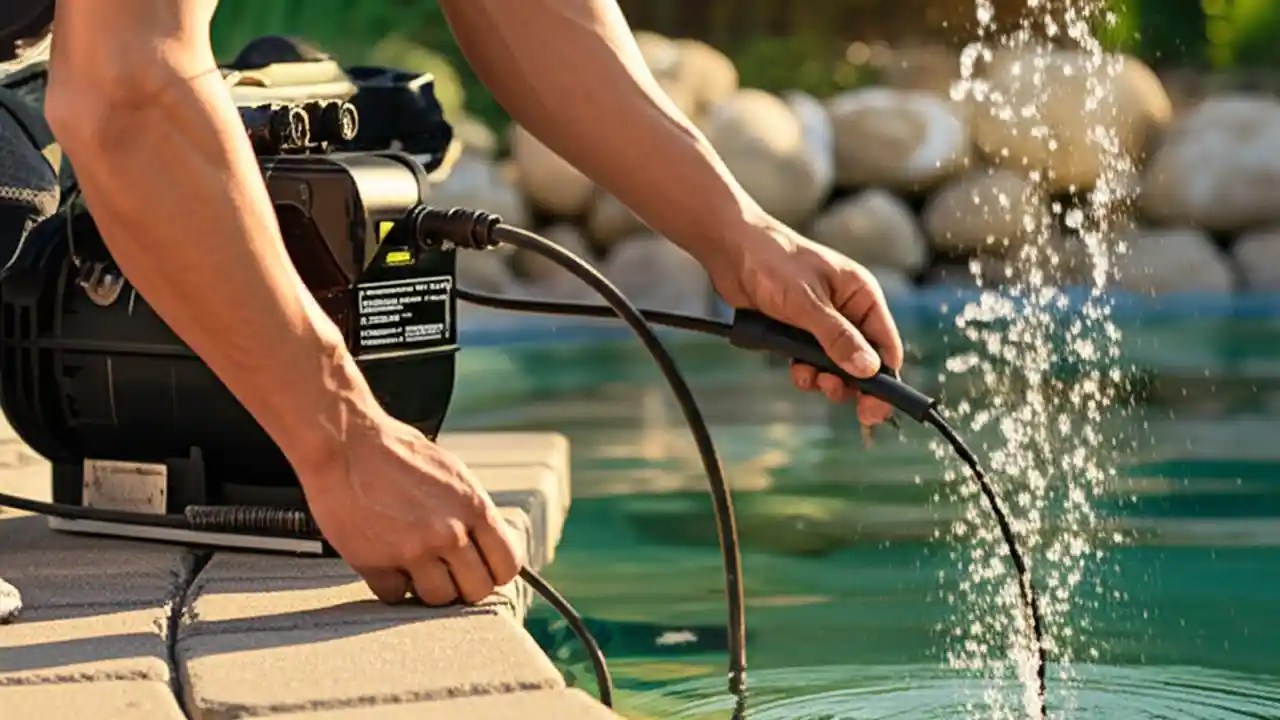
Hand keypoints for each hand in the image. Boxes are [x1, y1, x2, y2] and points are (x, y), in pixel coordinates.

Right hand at [298, 407, 520, 605]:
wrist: (343, 441)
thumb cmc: (395, 452)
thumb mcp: (451, 472)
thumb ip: (470, 510)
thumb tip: (488, 543)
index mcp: (474, 506)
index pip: (507, 564)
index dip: (494, 572)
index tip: (481, 569)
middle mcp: (450, 532)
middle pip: (477, 590)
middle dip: (463, 585)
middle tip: (445, 572)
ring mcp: (413, 550)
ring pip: (438, 599)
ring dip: (426, 587)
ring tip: (413, 565)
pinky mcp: (376, 562)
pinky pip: (394, 595)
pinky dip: (390, 584)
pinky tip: (384, 560)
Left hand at [704, 216, 904, 425]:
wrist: (730, 248)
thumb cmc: (773, 262)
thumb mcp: (807, 303)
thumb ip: (837, 337)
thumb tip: (868, 370)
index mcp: (862, 295)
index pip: (886, 344)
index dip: (884, 378)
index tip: (875, 408)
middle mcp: (847, 309)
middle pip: (862, 360)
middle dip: (850, 381)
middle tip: (833, 392)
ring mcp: (822, 321)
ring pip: (835, 365)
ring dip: (824, 378)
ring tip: (808, 377)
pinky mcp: (797, 330)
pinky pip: (810, 361)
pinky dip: (804, 370)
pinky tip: (794, 369)